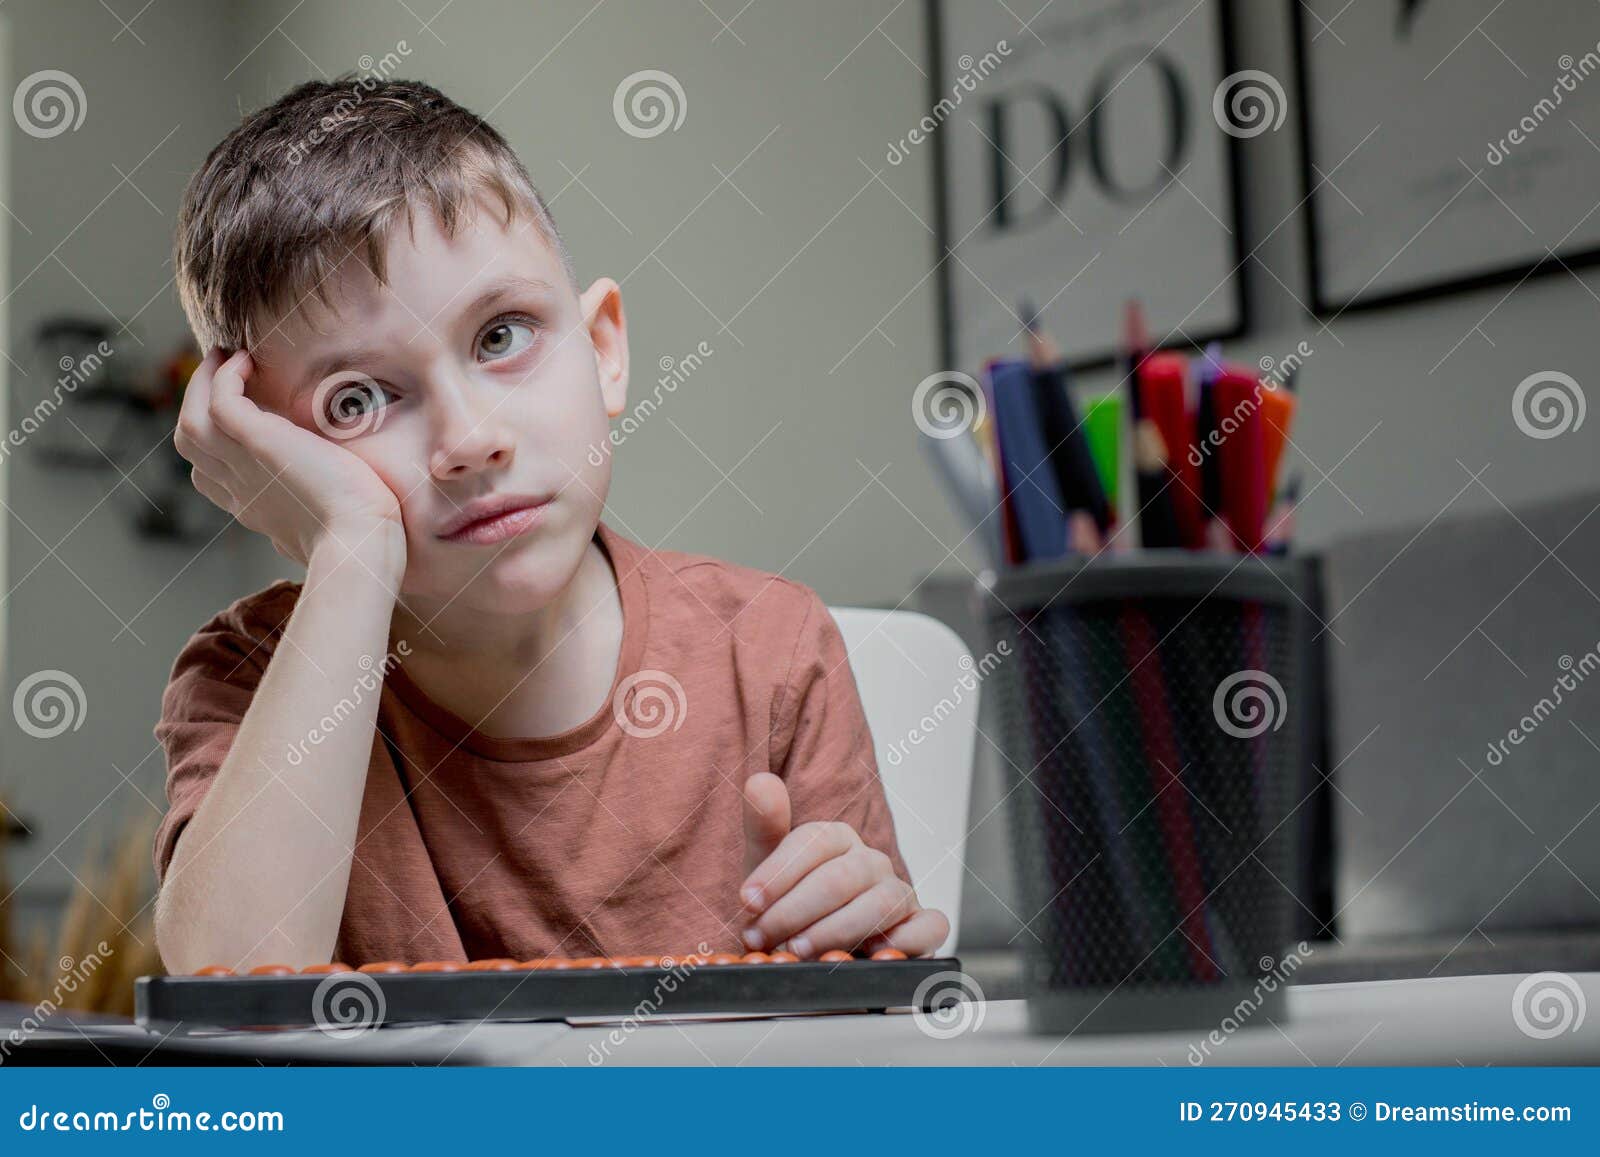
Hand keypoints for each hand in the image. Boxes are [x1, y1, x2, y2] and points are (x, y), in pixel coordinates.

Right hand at [174, 348, 404, 566]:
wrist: (362, 546)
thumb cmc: (360, 544)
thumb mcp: (328, 531)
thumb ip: (314, 522)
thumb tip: (308, 532)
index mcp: (256, 509)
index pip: (211, 476)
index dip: (213, 442)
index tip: (236, 413)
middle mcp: (241, 490)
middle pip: (191, 445)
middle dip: (197, 404)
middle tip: (221, 371)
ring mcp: (245, 467)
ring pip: (192, 421)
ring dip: (202, 383)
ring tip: (225, 355)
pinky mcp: (260, 445)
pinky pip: (219, 402)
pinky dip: (223, 377)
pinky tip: (245, 360)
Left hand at [738, 771, 948, 957]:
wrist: (816, 953)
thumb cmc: (791, 906)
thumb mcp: (766, 869)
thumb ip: (763, 825)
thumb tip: (760, 781)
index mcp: (838, 839)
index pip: (813, 842)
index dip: (777, 872)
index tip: (748, 901)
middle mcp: (872, 862)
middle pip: (839, 878)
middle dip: (794, 910)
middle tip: (762, 936)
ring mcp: (900, 894)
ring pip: (879, 904)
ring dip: (835, 930)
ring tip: (799, 949)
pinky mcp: (921, 928)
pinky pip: (928, 927)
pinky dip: (906, 941)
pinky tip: (870, 955)